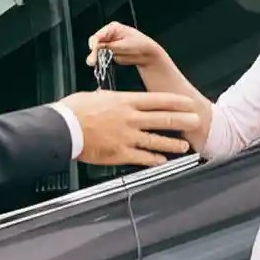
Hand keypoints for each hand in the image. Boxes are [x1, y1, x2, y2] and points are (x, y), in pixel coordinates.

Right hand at [57, 90, 198, 166]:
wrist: (64, 128)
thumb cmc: (74, 111)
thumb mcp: (94, 97)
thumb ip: (107, 99)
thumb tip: (107, 98)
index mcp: (125, 102)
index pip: (157, 100)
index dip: (176, 102)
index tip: (187, 103)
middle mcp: (131, 119)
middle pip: (163, 119)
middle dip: (182, 121)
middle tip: (196, 121)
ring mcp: (128, 137)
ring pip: (156, 140)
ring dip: (173, 143)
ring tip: (184, 145)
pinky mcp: (120, 153)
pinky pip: (142, 158)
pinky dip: (154, 160)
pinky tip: (162, 162)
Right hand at [86, 22, 166, 67]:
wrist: (147, 54)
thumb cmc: (139, 44)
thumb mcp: (124, 45)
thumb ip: (109, 46)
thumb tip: (97, 47)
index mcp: (112, 28)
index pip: (99, 35)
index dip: (94, 43)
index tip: (92, 50)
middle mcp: (108, 35)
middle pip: (96, 42)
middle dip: (93, 52)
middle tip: (92, 61)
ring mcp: (108, 44)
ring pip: (97, 50)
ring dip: (95, 57)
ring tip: (93, 63)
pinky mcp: (109, 52)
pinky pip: (101, 56)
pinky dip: (100, 60)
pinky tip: (98, 63)